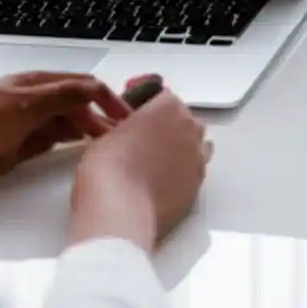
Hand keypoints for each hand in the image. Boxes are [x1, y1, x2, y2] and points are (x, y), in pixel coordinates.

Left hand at [0, 71, 131, 195]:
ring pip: (68, 122)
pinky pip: (53, 140)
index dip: (107, 98)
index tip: (126, 117)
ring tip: (108, 145)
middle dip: (102, 114)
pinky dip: (70, 143)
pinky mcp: (19, 146)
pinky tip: (80, 152)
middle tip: (124, 135)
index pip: (82, 84)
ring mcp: (25, 123)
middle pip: (78, 102)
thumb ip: (60, 96)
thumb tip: (93, 86)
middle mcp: (32, 99)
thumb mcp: (23, 108)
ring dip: (89, 130)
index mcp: (33, 83)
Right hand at [66, 87, 211, 253]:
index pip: (165, 98)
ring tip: (158, 162)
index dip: (151, 109)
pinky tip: (166, 181)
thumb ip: (128, 126)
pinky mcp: (198, 185)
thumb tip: (131, 132)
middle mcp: (189, 128)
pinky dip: (184, 171)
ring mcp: (197, 158)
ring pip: (196, 144)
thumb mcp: (107, 134)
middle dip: (170, 127)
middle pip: (185, 120)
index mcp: (167, 107)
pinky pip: (195, 170)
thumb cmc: (108, 167)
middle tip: (146, 141)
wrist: (120, 210)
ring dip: (182, 148)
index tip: (138, 120)